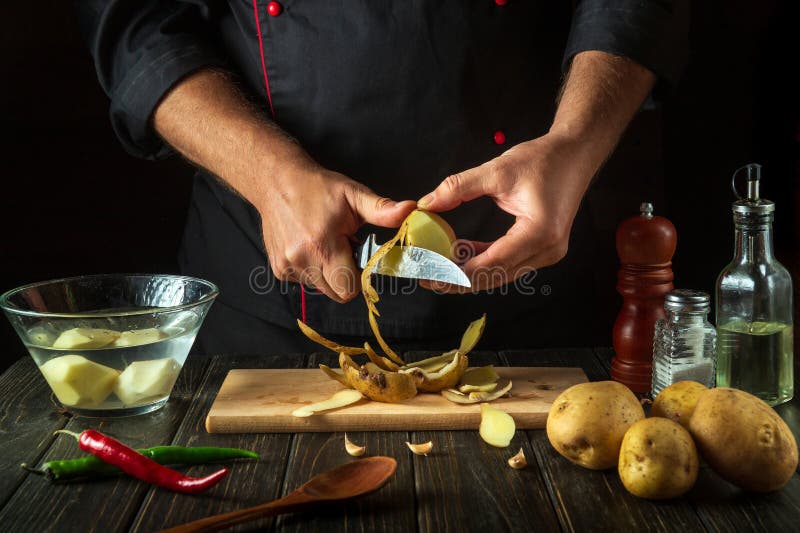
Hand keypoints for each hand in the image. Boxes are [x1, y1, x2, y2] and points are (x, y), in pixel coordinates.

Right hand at [257, 157, 415, 301]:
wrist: (276, 181)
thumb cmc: (317, 187)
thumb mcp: (353, 194)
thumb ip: (382, 210)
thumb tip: (412, 210)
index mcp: (323, 245)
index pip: (349, 288)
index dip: (359, 276)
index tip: (359, 255)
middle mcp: (301, 260)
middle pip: (337, 292)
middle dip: (346, 276)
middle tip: (344, 249)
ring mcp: (287, 267)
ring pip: (321, 288)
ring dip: (328, 273)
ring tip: (325, 244)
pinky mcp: (278, 270)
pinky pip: (305, 282)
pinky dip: (312, 270)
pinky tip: (311, 247)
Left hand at [417, 133, 594, 291]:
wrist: (575, 154)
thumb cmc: (543, 160)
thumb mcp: (497, 170)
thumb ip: (459, 187)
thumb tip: (427, 203)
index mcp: (539, 232)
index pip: (491, 264)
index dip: (457, 271)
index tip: (430, 272)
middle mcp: (547, 250)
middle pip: (495, 276)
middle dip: (459, 279)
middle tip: (427, 276)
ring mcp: (548, 253)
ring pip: (501, 274)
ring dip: (470, 272)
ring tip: (438, 266)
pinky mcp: (544, 249)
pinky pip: (509, 263)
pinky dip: (485, 260)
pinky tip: (461, 252)